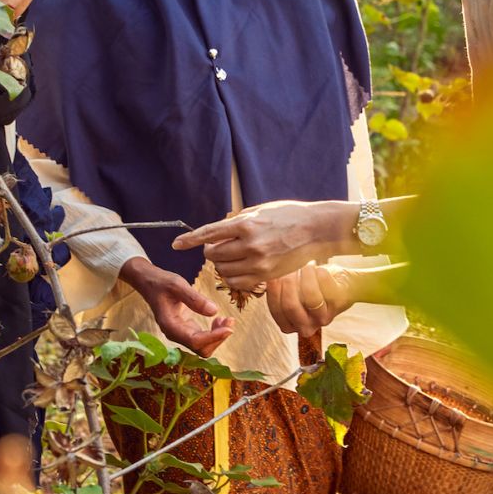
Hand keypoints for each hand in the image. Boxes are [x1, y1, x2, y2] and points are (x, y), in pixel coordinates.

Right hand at [119, 256, 235, 355]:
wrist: (150, 283)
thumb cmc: (162, 282)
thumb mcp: (178, 285)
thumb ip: (195, 299)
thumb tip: (214, 311)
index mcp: (170, 326)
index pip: (195, 341)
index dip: (213, 337)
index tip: (229, 329)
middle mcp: (175, 334)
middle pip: (201, 349)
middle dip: (218, 338)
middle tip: (230, 321)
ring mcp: (180, 333)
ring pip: (203, 346)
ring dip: (218, 336)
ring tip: (227, 320)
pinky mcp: (185, 330)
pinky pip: (202, 339)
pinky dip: (214, 332)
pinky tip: (219, 319)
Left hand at [172, 200, 355, 288]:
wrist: (316, 230)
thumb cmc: (288, 216)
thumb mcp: (260, 211)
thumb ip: (237, 222)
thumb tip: (217, 233)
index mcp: (246, 224)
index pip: (209, 233)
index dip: (190, 240)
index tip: (176, 245)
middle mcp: (250, 244)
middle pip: (213, 255)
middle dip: (211, 251)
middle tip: (220, 247)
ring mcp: (258, 262)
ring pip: (223, 270)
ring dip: (221, 265)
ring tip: (233, 257)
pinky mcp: (266, 275)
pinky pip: (236, 282)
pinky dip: (232, 277)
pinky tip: (239, 269)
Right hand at [264, 264, 352, 337]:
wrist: (338, 282)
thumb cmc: (308, 285)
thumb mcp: (289, 289)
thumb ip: (276, 287)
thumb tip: (265, 274)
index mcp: (289, 325)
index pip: (276, 310)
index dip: (273, 289)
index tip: (274, 274)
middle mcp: (307, 326)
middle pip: (291, 306)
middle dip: (288, 282)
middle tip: (290, 268)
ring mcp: (324, 317)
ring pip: (311, 298)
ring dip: (306, 276)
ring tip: (304, 264)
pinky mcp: (340, 303)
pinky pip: (326, 285)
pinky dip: (320, 272)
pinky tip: (318, 268)